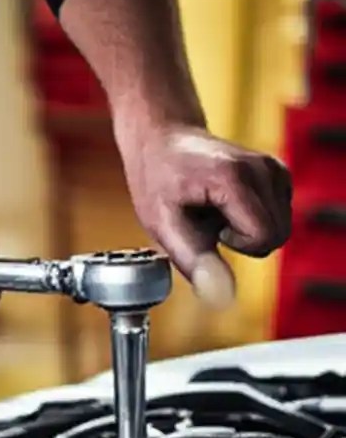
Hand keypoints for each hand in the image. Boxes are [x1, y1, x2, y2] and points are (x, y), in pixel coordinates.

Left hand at [120, 124, 292, 307]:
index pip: (265, 237)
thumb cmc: (158, 178)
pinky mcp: (276, 173)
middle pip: (278, 235)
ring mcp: (273, 168)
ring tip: (213, 209)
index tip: (209, 229)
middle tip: (208, 220)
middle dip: (243, 240)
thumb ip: (193, 259)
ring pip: (279, 227)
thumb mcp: (163, 223)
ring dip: (246, 229)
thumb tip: (220, 296)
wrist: (161, 141)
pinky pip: (276, 216)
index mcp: (236, 179)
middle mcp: (263, 168)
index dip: (236, 245)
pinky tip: (224, 203)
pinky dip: (251, 217)